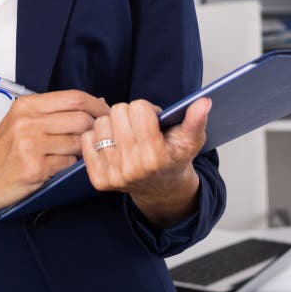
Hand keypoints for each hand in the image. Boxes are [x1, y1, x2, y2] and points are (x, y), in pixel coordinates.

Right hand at [0, 90, 110, 214]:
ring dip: (83, 151)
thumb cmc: (3, 152)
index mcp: (27, 105)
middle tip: (100, 137)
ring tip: (76, 154)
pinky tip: (61, 168)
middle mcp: (28, 121)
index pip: (74, 97)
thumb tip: (94, 103)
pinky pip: (68, 164)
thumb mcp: (21, 121)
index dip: (97, 105)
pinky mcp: (34, 168)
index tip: (107, 113)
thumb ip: (53, 112)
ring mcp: (30, 145)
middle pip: (80, 118)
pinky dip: (70, 166)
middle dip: (96, 129)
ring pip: (78, 142)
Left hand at [80, 97, 210, 222]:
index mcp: (156, 157)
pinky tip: (113, 145)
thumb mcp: (190, 140)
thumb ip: (196, 119)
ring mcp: (114, 175)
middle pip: (118, 112)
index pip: (139, 108)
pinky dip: (98, 138)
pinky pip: (86, 140)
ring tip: (126, 135)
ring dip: (112, 125)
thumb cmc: (174, 158)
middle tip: (138, 126)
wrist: (161, 189)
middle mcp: (133, 168)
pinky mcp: (99, 180)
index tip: (152, 119)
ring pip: (101, 123)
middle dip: (129, 114)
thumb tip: (204, 101)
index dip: (146, 109)